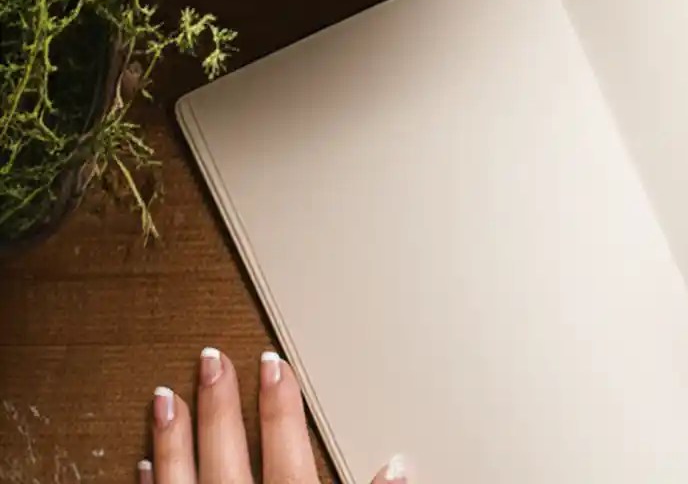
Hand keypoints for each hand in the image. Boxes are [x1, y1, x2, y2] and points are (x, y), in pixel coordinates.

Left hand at [139, 348, 405, 483]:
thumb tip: (399, 468)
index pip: (285, 450)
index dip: (281, 405)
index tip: (272, 364)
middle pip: (225, 453)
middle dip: (218, 404)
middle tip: (210, 360)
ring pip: (180, 478)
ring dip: (172, 436)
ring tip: (164, 396)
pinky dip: (150, 483)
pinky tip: (144, 463)